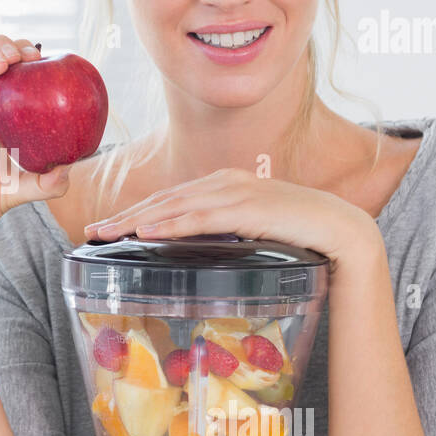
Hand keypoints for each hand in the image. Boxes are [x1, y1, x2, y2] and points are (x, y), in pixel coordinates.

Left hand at [83, 167, 380, 270]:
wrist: (342, 232)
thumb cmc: (298, 235)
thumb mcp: (251, 232)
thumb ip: (223, 234)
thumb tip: (195, 252)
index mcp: (224, 184)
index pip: (170, 199)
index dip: (136, 212)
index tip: (107, 228)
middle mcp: (225, 182)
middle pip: (164, 200)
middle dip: (126, 217)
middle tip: (92, 233)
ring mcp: (236, 192)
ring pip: (174, 207)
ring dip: (137, 221)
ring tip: (108, 235)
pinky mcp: (247, 209)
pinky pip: (200, 218)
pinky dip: (170, 225)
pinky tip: (147, 234)